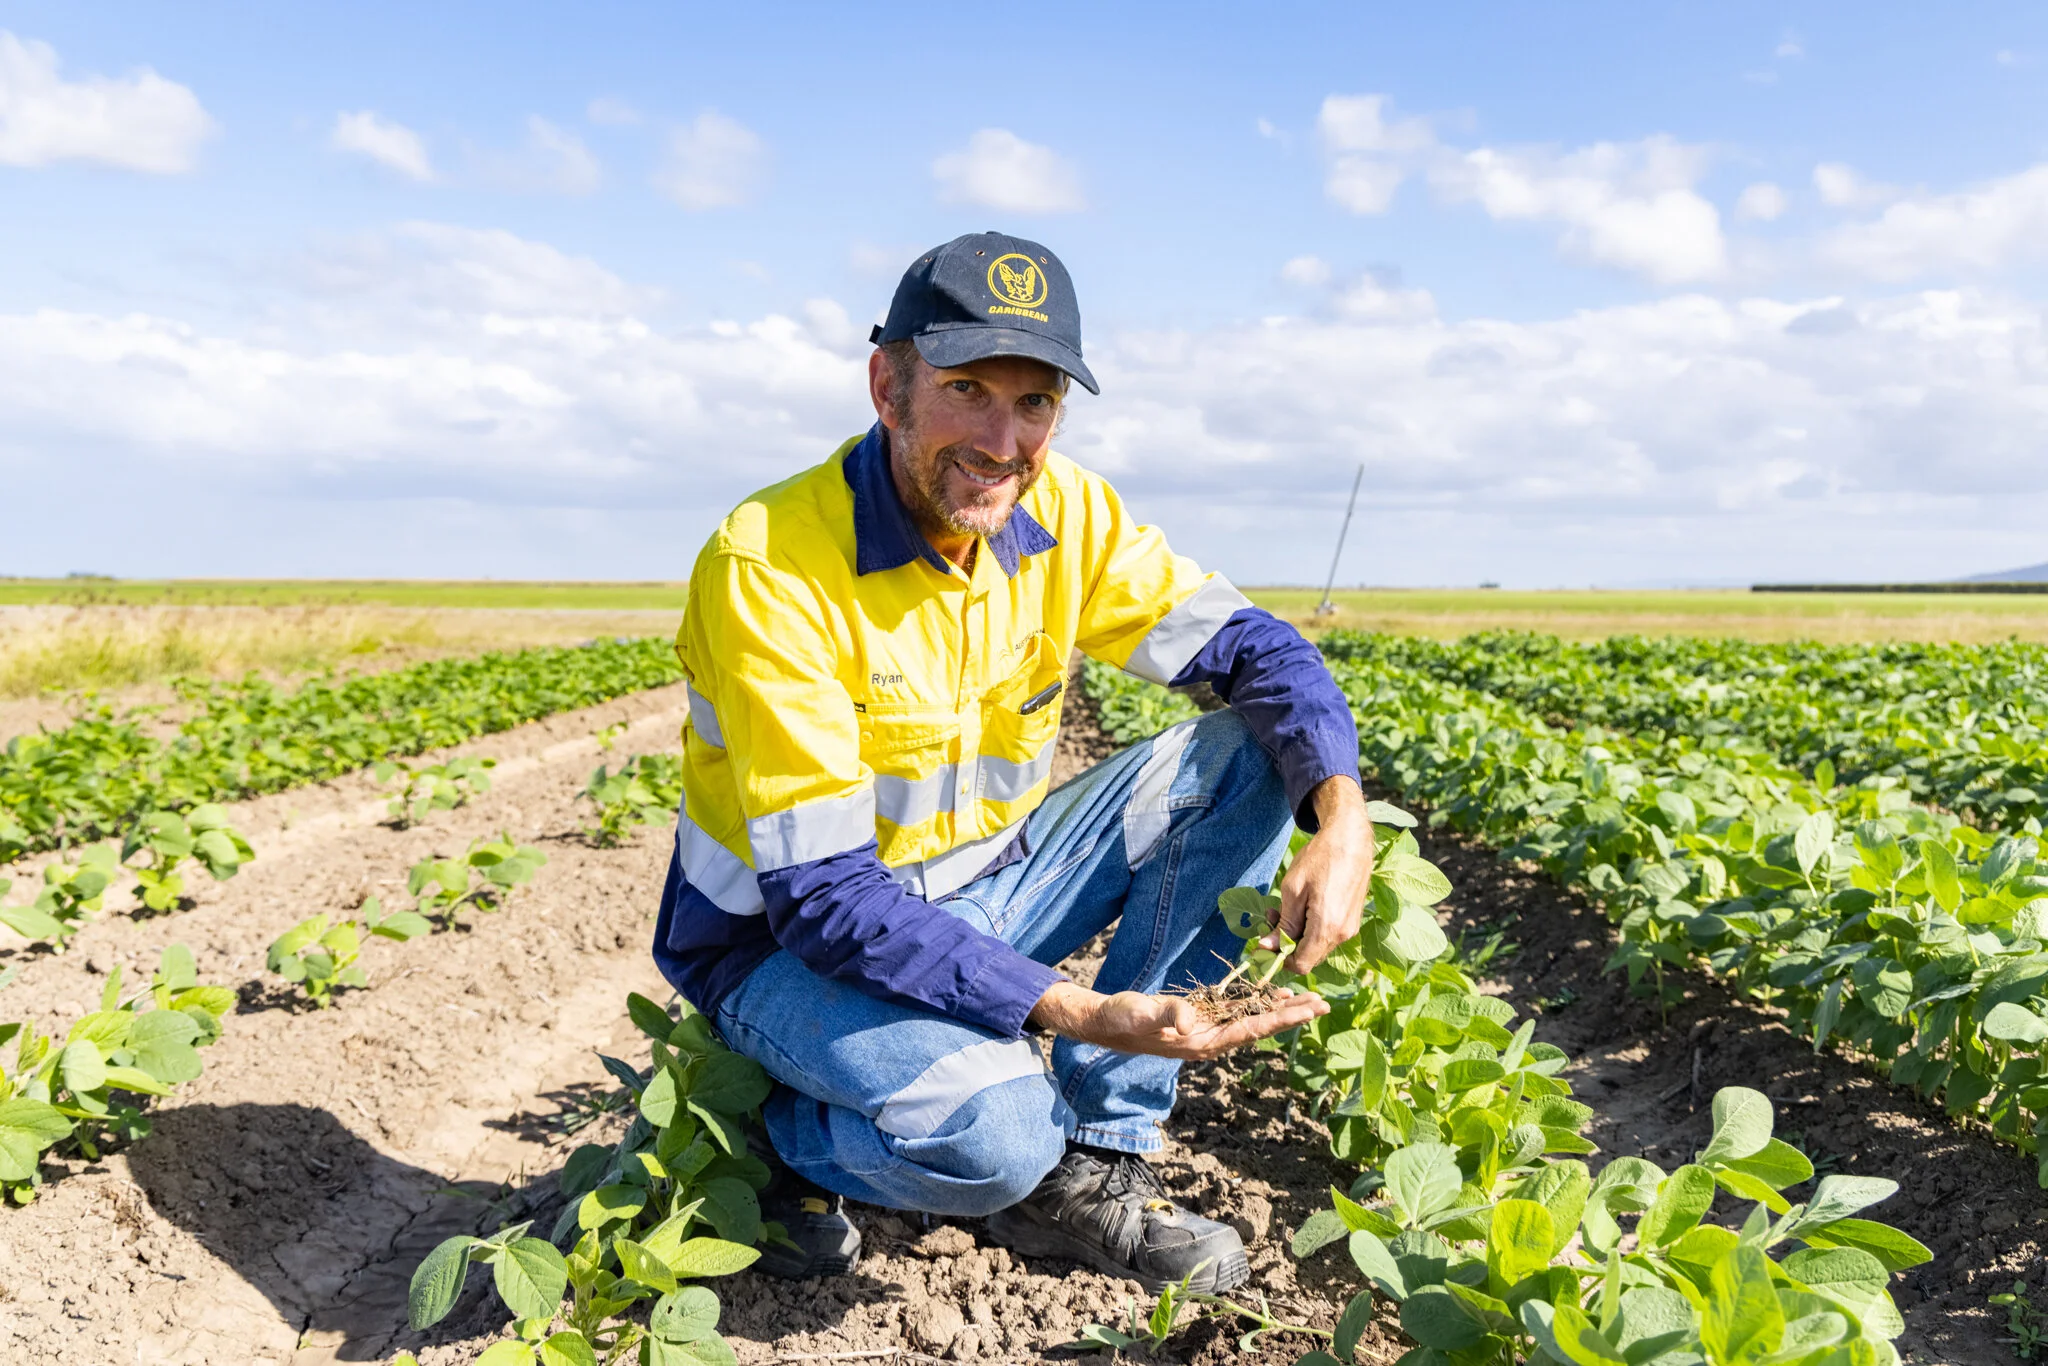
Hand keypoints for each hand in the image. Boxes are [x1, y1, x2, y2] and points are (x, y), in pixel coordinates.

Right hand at [1027, 981, 1327, 1060]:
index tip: (1312, 1008)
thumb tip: (1190, 1019)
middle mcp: (1211, 1039)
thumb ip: (1167, 1014)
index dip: (1284, 1018)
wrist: (1104, 1023)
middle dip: (1292, 1014)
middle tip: (1325, 1002)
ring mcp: (1206, 1031)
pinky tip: (1269, 996)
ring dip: (1278, 1009)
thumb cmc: (1121, 1018)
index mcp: (1204, 1041)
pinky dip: (1255, 1003)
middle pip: (1260, 1026)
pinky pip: (1235, 1012)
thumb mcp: (1142, 1012)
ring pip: (1251, 1020)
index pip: (1253, 1029)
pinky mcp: (1199, 1020)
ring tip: (1305, 998)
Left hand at [1264, 775, 1373, 974]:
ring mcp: (1350, 928)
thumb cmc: (1320, 860)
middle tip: (1270, 918)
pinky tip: (1302, 906)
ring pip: (1317, 946)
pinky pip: (1328, 935)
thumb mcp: (1293, 890)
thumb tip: (1267, 948)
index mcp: (1326, 928)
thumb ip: (1283, 924)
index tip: (1264, 943)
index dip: (1280, 959)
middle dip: (1286, 943)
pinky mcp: (1352, 920)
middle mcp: (1342, 934)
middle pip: (1309, 957)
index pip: (1301, 965)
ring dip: (1297, 934)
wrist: (1351, 839)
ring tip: (1282, 908)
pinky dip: (1311, 927)